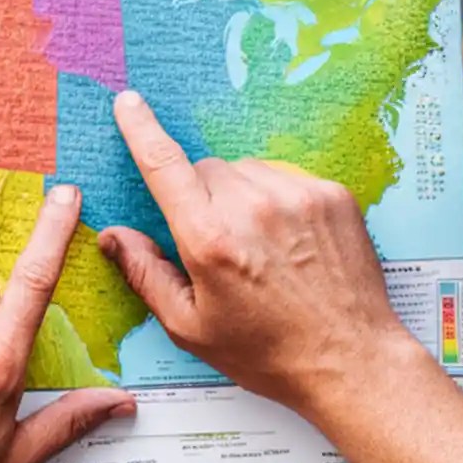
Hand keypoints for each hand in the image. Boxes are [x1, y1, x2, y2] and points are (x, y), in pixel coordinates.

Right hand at [99, 91, 409, 415]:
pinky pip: (284, 176)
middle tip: (218, 244)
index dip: (141, 130)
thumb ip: (145, 274)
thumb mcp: (190, 327)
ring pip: (245, 170)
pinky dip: (277, 198)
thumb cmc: (268, 352)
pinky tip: (289, 241)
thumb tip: (113, 236)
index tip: (128, 103)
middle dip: (200, 197)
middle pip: (205, 169)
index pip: (164, 166)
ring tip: (259, 247)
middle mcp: (253, 207)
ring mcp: (297, 195)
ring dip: (240, 195)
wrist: (350, 360)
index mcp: (210, 239)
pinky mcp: (330, 193)